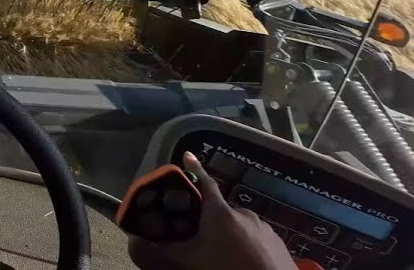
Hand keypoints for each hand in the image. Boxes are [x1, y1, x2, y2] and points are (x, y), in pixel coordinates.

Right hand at [128, 152, 295, 269]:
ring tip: (220, 254)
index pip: (204, 183)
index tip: (187, 155)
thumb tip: (135, 242)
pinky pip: (254, 237)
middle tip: (197, 237)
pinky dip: (244, 244)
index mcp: (220, 213)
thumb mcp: (189, 262)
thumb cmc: (226, 269)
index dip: (194, 169)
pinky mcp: (277, 242)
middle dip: (207, 219)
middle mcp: (243, 214)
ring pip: (237, 225)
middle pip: (219, 210)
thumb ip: (163, 251)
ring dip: (227, 234)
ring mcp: (263, 227)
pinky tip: (240, 260)